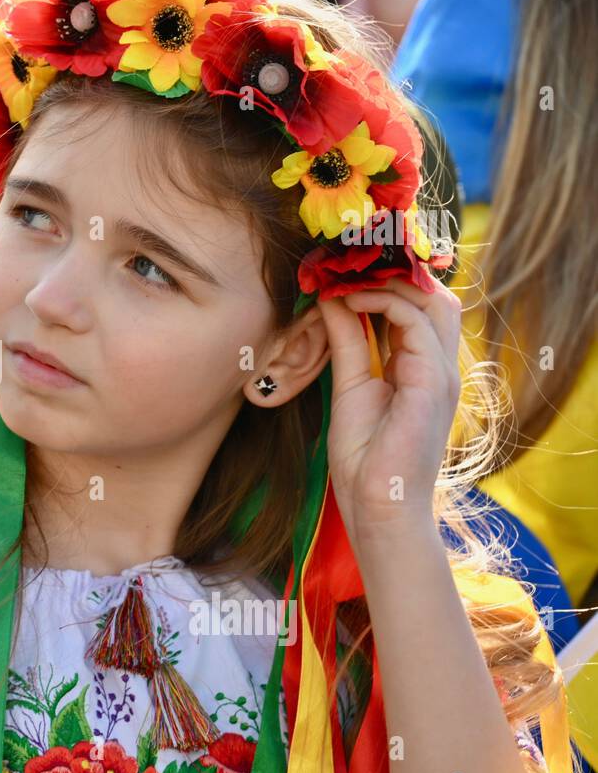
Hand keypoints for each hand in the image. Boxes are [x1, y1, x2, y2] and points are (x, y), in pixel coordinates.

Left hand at [318, 277, 462, 552]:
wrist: (378, 507)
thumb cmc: (365, 458)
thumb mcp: (349, 385)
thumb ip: (347, 342)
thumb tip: (332, 301)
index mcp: (422, 368)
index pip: (418, 307)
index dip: (387, 282)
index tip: (342, 270)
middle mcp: (438, 366)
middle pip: (433, 297)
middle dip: (391, 273)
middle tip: (345, 265)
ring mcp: (441, 373)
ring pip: (430, 301)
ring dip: (385, 282)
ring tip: (344, 278)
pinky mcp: (432, 382)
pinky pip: (417, 324)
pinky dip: (383, 304)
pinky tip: (349, 302)